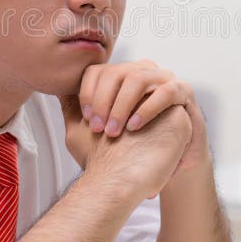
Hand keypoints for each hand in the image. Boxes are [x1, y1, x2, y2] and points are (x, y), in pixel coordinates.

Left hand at [73, 59, 210, 171]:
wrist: (153, 171)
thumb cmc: (122, 151)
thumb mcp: (89, 132)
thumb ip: (74, 109)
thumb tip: (57, 89)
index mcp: (119, 79)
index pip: (97, 70)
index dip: (87, 91)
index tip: (84, 117)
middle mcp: (140, 73)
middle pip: (116, 71)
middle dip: (102, 100)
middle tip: (97, 128)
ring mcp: (163, 80)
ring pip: (139, 77)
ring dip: (122, 105)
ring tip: (114, 131)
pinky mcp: (183, 93)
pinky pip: (167, 91)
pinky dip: (148, 108)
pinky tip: (134, 127)